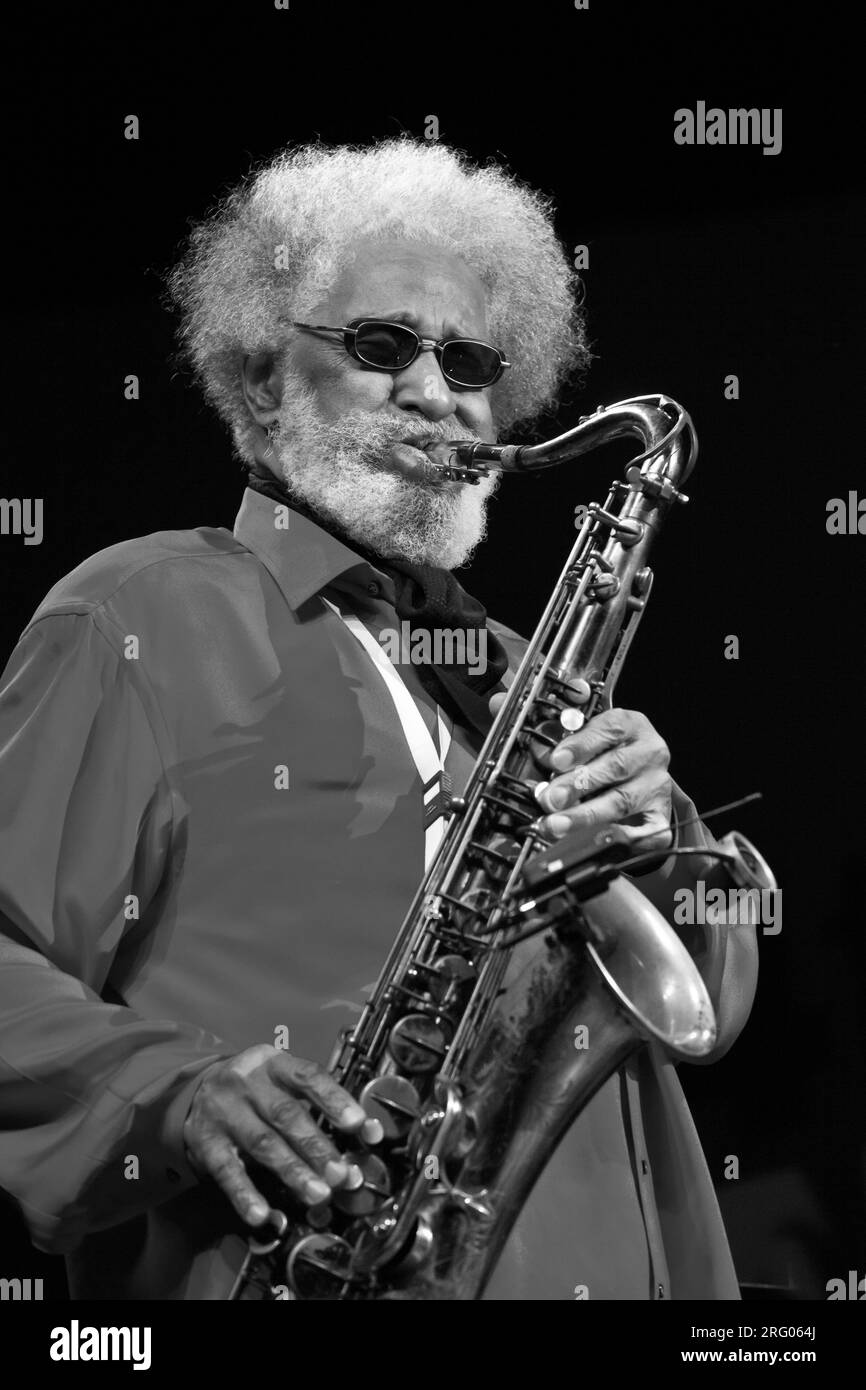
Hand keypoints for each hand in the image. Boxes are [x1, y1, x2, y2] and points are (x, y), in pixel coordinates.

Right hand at [183, 1044, 380, 1228]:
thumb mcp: (285, 1084)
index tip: (359, 1124)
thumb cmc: (258, 1090)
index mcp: (274, 1063)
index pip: (308, 1077)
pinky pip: (227, 1171)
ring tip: (319, 1194)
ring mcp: (224, 1112)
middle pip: (286, 1114)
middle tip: (342, 1174)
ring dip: (293, 1172)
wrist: (197, 1091)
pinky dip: (246, 1195)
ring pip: (262, 1144)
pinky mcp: (206, 1142)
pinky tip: (264, 1215)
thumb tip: (370, 1133)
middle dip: (317, 1146)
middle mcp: (247, 1082)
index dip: (335, 1100)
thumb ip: (322, 1105)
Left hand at [490, 684, 673, 852]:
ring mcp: (656, 787)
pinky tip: (594, 842)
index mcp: (629, 724)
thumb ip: (538, 721)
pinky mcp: (659, 818)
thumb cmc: (602, 753)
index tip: (556, 760)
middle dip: (577, 784)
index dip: (581, 744)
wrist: (639, 779)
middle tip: (548, 798)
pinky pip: (644, 833)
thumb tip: (496, 703)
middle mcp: (648, 753)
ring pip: (621, 801)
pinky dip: (620, 839)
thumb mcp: (576, 731)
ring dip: (585, 815)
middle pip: (615, 767)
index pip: (609, 728)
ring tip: (556, 825)